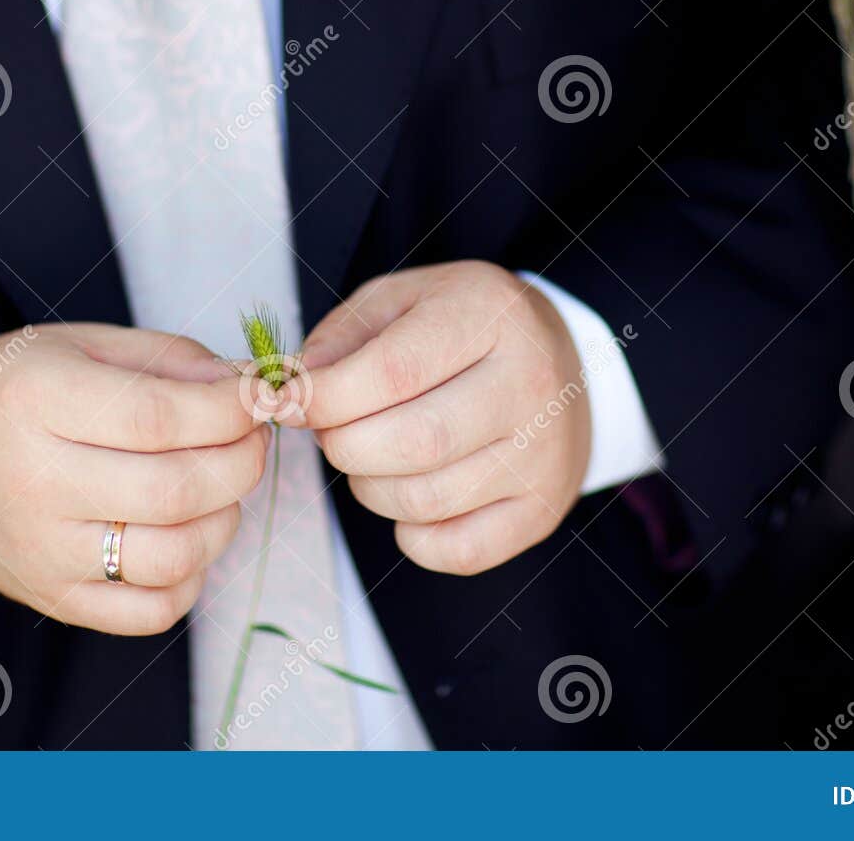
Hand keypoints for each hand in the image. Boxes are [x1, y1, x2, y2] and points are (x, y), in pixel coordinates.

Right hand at [0, 323, 265, 634]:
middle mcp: (32, 481)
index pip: (159, 417)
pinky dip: (192, 576)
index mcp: (35, 400)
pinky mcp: (53, 598)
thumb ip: (172, 360)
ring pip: (172, 556)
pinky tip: (186, 534)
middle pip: (174, 490)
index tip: (260, 397)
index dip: (230, 410)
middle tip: (251, 438)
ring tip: (220, 487)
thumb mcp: (87, 346)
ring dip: (224, 519)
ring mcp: (41, 550)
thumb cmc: (26, 392)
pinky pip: (152, 611)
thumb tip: (248, 389)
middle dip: (242, 462)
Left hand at [298, 261, 589, 574]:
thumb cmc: (468, 330)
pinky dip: (413, 535)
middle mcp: (529, 384)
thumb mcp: (402, 301)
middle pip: (411, 443)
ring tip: (373, 455)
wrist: (567, 365)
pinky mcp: (542, 511)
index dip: (323, 398)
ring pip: (425, 500)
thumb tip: (295, 394)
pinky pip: (455, 552)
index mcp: (488, 316)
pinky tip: (412, 493)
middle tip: (333, 430)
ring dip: (370, 487)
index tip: (286, 404)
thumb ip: (340, 337)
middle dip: (343, 445)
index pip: (392, 372)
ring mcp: (542, 455)